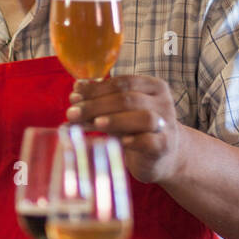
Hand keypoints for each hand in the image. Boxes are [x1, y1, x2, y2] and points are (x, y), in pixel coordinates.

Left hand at [66, 75, 185, 183]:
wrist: (163, 155)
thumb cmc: (136, 129)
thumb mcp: (119, 112)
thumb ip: (100, 102)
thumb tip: (75, 92)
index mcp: (152, 87)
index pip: (123, 83)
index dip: (96, 89)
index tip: (74, 96)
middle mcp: (162, 102)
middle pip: (128, 99)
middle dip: (97, 105)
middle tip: (73, 113)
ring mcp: (165, 124)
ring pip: (143, 117)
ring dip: (116, 120)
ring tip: (94, 123)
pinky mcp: (164, 146)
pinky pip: (150, 141)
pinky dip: (134, 140)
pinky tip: (120, 142)